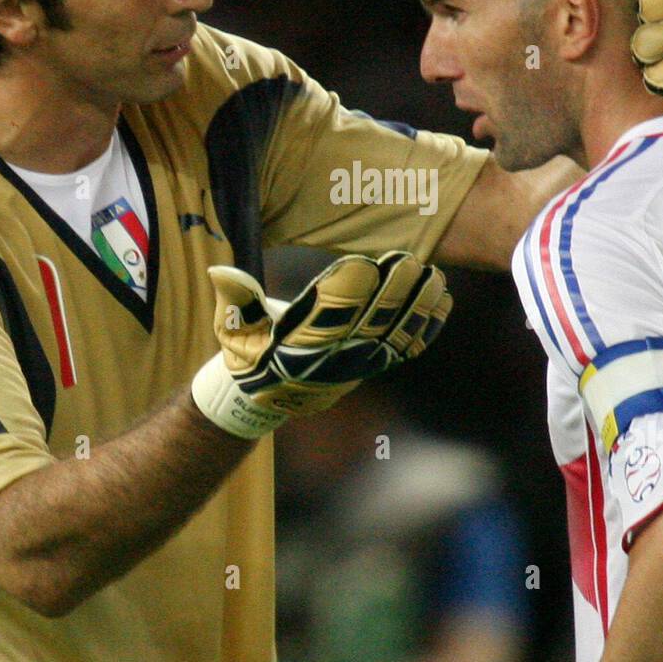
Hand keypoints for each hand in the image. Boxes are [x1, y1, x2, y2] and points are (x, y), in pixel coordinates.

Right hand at [191, 251, 451, 438]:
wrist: (263, 399)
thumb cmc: (247, 355)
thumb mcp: (233, 329)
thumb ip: (235, 300)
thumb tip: (220, 273)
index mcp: (299, 347)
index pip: (328, 318)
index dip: (349, 292)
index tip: (366, 264)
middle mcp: (333, 359)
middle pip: (369, 324)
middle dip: (392, 294)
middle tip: (410, 262)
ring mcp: (357, 365)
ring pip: (394, 335)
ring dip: (417, 308)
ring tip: (435, 278)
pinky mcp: (372, 365)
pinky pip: (405, 347)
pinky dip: (426, 327)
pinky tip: (442, 303)